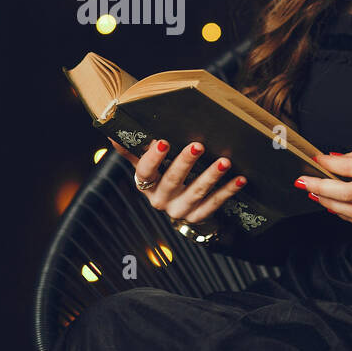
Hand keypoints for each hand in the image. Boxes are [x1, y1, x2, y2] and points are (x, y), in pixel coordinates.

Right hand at [106, 137, 245, 224]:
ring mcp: (180, 211)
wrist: (178, 206)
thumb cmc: (161, 176)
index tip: (163, 141)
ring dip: (211, 177)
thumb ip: (132, 150)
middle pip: (173, 181)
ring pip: (197, 194)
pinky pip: (214, 205)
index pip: (145, 172)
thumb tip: (111, 132)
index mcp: (145, 184)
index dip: (153, 158)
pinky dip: (228, 192)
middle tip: (198, 145)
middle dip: (185, 163)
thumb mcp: (146, 165)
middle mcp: (160, 200)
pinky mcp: (198, 217)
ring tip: (225, 162)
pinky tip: (240, 179)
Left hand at [295, 143, 351, 230]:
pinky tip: (335, 207)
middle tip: (301, 182)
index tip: (313, 160)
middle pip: (346, 194)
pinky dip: (348, 215)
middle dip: (320, 188)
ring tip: (314, 194)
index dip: (328, 165)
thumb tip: (336, 159)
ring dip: (329, 204)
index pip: (351, 167)